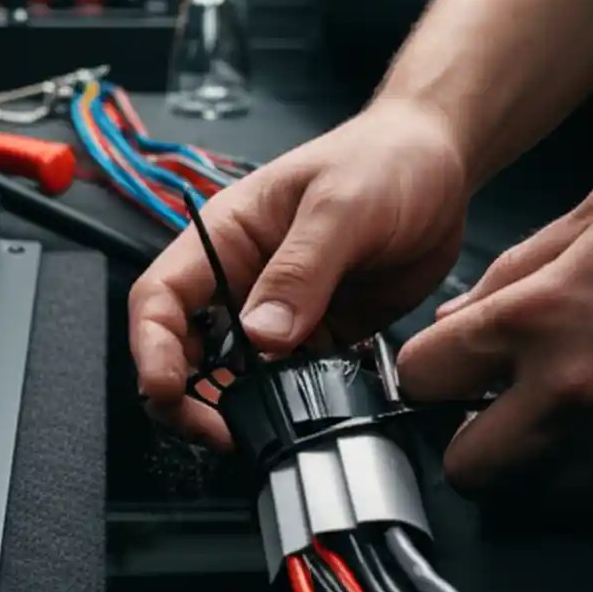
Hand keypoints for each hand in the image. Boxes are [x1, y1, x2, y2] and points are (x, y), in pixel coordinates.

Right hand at [129, 99, 469, 445]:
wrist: (441, 162)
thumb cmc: (384, 159)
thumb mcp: (342, 206)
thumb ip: (301, 269)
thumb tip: (261, 335)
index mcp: (224, 238)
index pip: (160, 297)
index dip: (151, 347)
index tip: (165, 389)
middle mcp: (241, 280)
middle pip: (184, 350)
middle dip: (188, 398)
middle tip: (218, 432)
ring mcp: (278, 313)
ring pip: (235, 376)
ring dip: (241, 409)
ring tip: (266, 431)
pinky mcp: (318, 335)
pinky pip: (293, 383)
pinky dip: (296, 406)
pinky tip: (318, 412)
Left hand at [400, 153, 592, 524]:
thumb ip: (512, 274)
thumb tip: (458, 319)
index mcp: (538, 318)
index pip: (420, 377)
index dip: (427, 371)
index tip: (444, 369)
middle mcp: (576, 392)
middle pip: (466, 469)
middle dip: (468, 442)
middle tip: (491, 413)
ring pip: (536, 505)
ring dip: (534, 472)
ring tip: (560, 425)